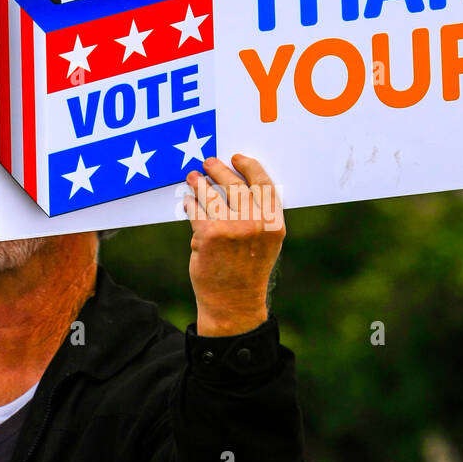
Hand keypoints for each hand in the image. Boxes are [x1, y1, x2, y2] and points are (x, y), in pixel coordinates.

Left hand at [184, 154, 284, 335]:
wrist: (233, 303)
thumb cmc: (249, 271)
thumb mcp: (266, 243)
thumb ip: (260, 215)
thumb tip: (239, 182)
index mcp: (274, 224)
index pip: (263, 184)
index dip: (249, 167)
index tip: (237, 158)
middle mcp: (255, 224)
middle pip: (234, 184)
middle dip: (219, 169)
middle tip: (209, 162)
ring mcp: (231, 228)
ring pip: (211, 194)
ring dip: (200, 183)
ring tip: (194, 177)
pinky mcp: (208, 235)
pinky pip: (196, 210)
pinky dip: (190, 203)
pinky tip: (188, 200)